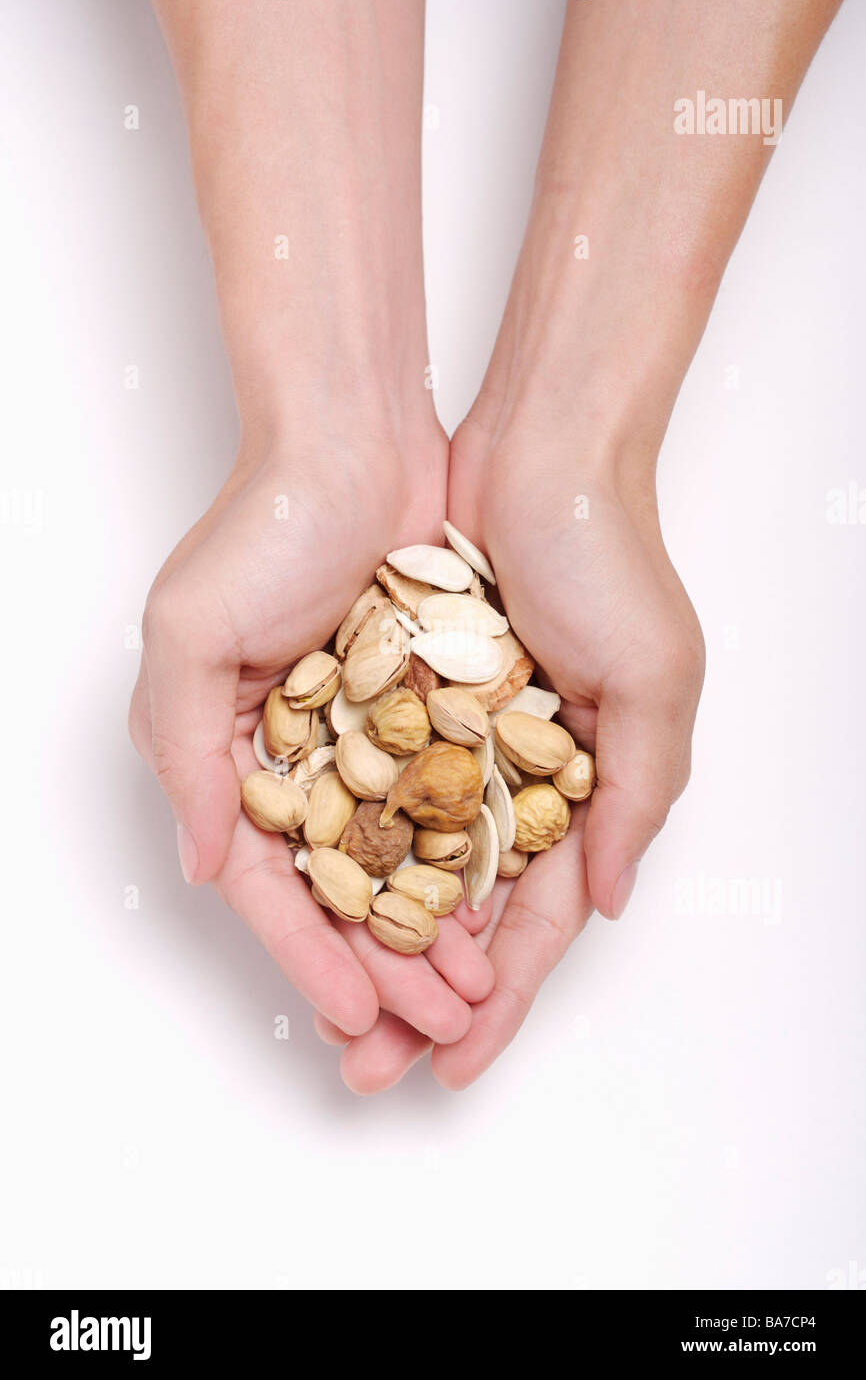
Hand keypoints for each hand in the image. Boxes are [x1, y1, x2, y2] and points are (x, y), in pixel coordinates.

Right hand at [130, 414, 493, 1043]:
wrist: (356, 439)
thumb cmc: (260, 527)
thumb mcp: (188, 635)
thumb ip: (190, 755)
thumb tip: (204, 865)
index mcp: (237, 756)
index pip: (272, 882)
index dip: (309, 955)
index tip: (354, 1016)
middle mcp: (307, 759)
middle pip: (347, 889)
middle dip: (384, 967)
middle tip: (433, 1033)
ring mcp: (375, 738)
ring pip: (410, 858)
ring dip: (438, 931)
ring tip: (478, 996)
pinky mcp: (435, 708)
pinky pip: (458, 800)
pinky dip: (478, 857)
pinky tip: (508, 910)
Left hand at [327, 417, 703, 1089]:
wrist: (540, 450)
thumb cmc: (614, 558)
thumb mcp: (655, 680)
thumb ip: (635, 795)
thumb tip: (604, 899)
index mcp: (582, 788)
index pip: (534, 921)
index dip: (498, 998)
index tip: (454, 1065)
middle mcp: (511, 775)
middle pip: (458, 911)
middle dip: (415, 993)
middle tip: (370, 1068)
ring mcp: (452, 737)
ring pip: (403, 862)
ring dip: (371, 937)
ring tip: (334, 1008)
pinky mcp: (399, 693)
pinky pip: (363, 783)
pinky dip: (343, 843)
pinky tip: (313, 899)